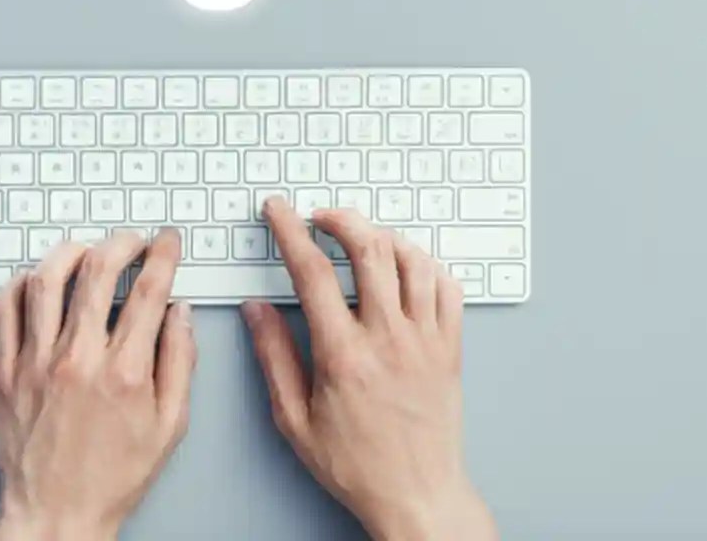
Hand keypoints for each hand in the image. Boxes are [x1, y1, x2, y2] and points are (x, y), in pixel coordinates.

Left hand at [0, 229, 195, 540]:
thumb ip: (180, 363)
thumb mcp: (169, 426)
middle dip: (123, 241)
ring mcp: (35, 363)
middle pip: (98, 270)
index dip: (162, 254)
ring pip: (46, 279)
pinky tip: (38, 281)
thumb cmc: (111, 478)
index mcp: (125, 373)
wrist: (55, 516)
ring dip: (71, 251)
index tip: (166, 242)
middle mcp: (78, 360)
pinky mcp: (4, 372)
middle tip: (132, 239)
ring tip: (86, 249)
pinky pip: (4, 310)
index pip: (149, 290)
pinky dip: (20, 283)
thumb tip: (181, 314)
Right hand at [243, 198, 496, 540]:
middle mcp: (388, 339)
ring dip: (384, 236)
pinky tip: (408, 268)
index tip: (279, 212)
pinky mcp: (450, 349)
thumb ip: (273, 356)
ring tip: (363, 237)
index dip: (290, 230)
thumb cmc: (357, 465)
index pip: (312, 271)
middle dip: (341, 219)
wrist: (416, 494)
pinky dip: (426, 265)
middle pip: (369, 249)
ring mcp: (425, 340)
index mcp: (343, 355)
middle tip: (322, 215)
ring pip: (412, 260)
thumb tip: (256, 311)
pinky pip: (447, 287)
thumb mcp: (294, 419)